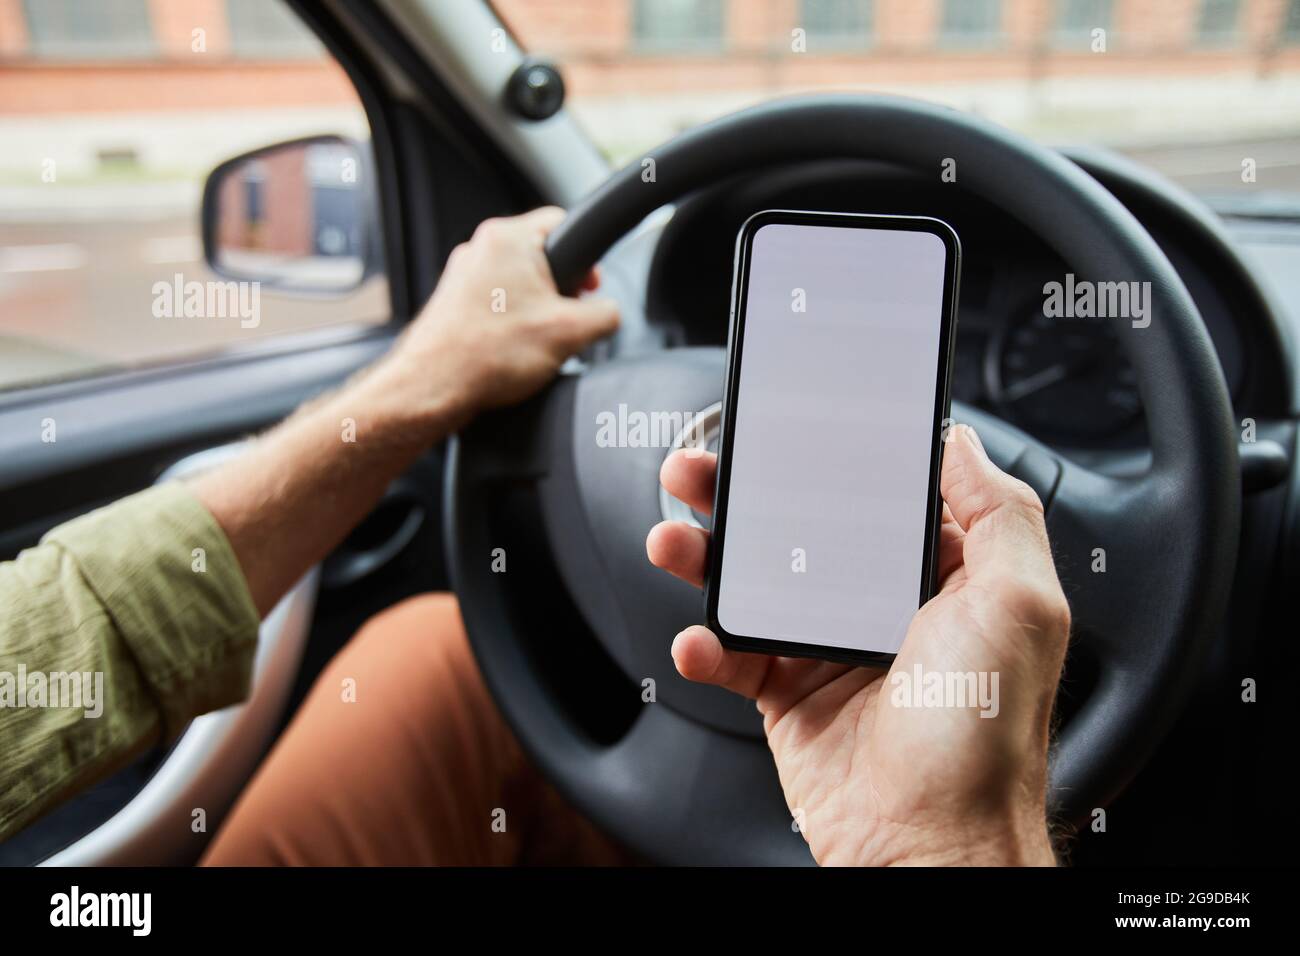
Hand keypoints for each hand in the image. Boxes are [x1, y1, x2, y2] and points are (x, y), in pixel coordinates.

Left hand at [382, 206, 618, 424]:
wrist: (433, 388)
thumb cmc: (488, 355)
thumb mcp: (572, 333)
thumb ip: (606, 314)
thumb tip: (609, 313)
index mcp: (508, 239)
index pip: (562, 222)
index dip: (586, 258)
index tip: (590, 287)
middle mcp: (480, 249)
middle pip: (540, 255)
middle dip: (561, 289)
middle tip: (567, 320)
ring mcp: (463, 275)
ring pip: (518, 282)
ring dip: (537, 308)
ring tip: (538, 341)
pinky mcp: (453, 302)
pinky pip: (496, 302)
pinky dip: (511, 321)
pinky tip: (513, 350)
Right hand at [646, 424, 1069, 865]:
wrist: (927, 847)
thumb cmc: (984, 738)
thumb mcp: (1020, 605)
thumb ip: (1000, 513)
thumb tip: (964, 442)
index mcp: (940, 574)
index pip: (877, 493)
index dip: (831, 455)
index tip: (789, 424)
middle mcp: (881, 605)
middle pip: (798, 527)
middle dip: (742, 495)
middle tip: (702, 470)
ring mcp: (829, 649)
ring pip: (752, 582)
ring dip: (704, 558)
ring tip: (672, 541)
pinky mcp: (788, 696)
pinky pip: (732, 656)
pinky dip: (703, 647)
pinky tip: (698, 643)